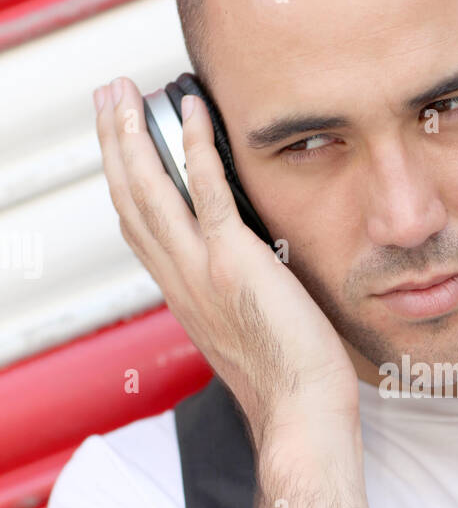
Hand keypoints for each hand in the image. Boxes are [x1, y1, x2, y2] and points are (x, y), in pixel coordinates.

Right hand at [94, 77, 358, 451]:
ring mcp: (202, 271)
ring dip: (133, 135)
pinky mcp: (234, 262)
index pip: (140, 230)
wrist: (300, 415)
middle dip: (114, 145)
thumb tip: (257, 275)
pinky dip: (195, 147)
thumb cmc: (292, 386)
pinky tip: (192, 110)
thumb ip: (241, 298)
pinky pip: (208, 192)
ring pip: (151, 191)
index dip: (124, 183)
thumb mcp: (252, 334)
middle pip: (131, 201)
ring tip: (125, 92)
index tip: (119, 147)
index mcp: (184, 298)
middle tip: (107, 98)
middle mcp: (181, 282)